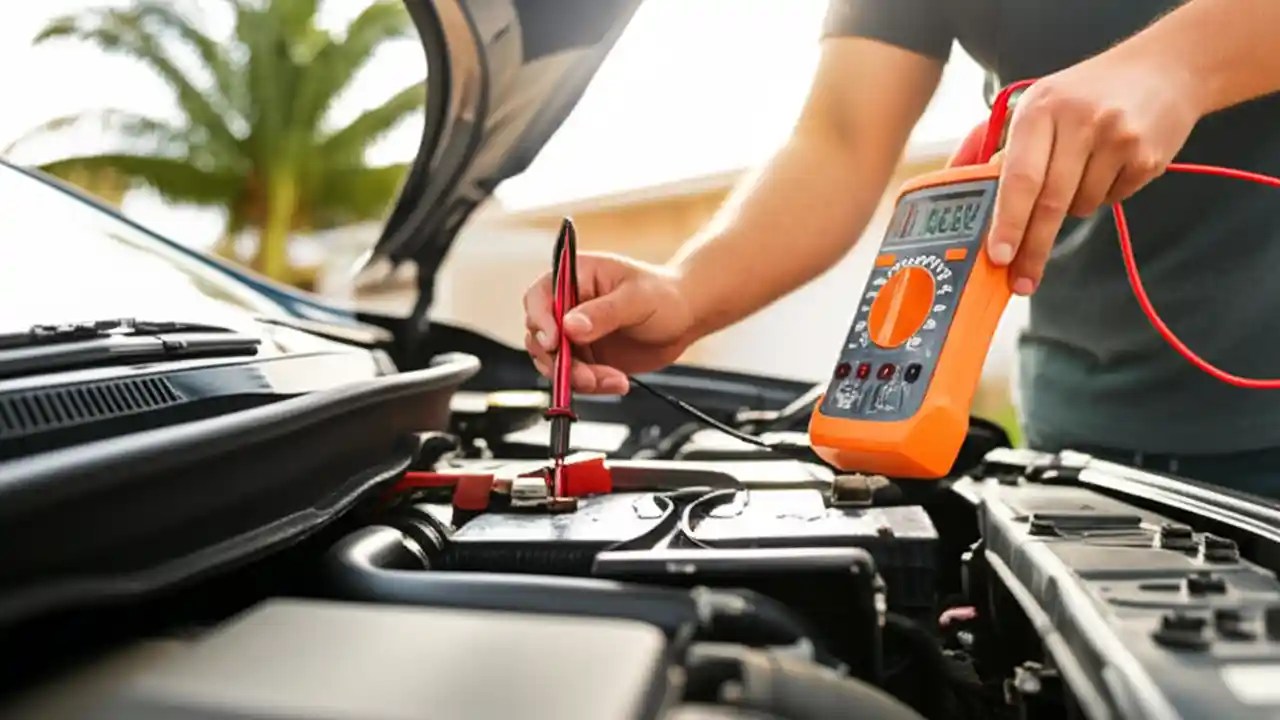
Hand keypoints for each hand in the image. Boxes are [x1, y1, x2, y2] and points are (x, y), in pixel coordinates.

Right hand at [523, 253, 696, 393]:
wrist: (685, 318)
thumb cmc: (664, 295)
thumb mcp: (638, 299)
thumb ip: (604, 312)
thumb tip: (570, 326)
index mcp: (575, 277)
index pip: (540, 296)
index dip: (540, 320)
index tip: (554, 342)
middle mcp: (568, 305)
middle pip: (540, 335)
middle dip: (559, 360)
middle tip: (586, 375)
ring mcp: (574, 334)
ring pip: (554, 362)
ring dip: (577, 377)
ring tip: (611, 380)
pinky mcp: (585, 357)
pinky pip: (574, 377)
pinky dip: (593, 385)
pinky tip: (617, 381)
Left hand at [986, 53, 1200, 293]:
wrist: (1166, 67)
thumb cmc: (1085, 93)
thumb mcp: (1037, 103)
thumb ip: (991, 140)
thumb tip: (953, 176)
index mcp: (1041, 108)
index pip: (1020, 177)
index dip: (1008, 221)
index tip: (998, 255)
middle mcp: (1079, 121)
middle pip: (1050, 203)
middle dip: (1033, 248)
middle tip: (1021, 281)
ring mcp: (1118, 138)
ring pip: (1081, 206)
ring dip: (1072, 208)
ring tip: (1080, 172)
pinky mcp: (1147, 156)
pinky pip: (1112, 199)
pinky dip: (1103, 194)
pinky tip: (1109, 164)